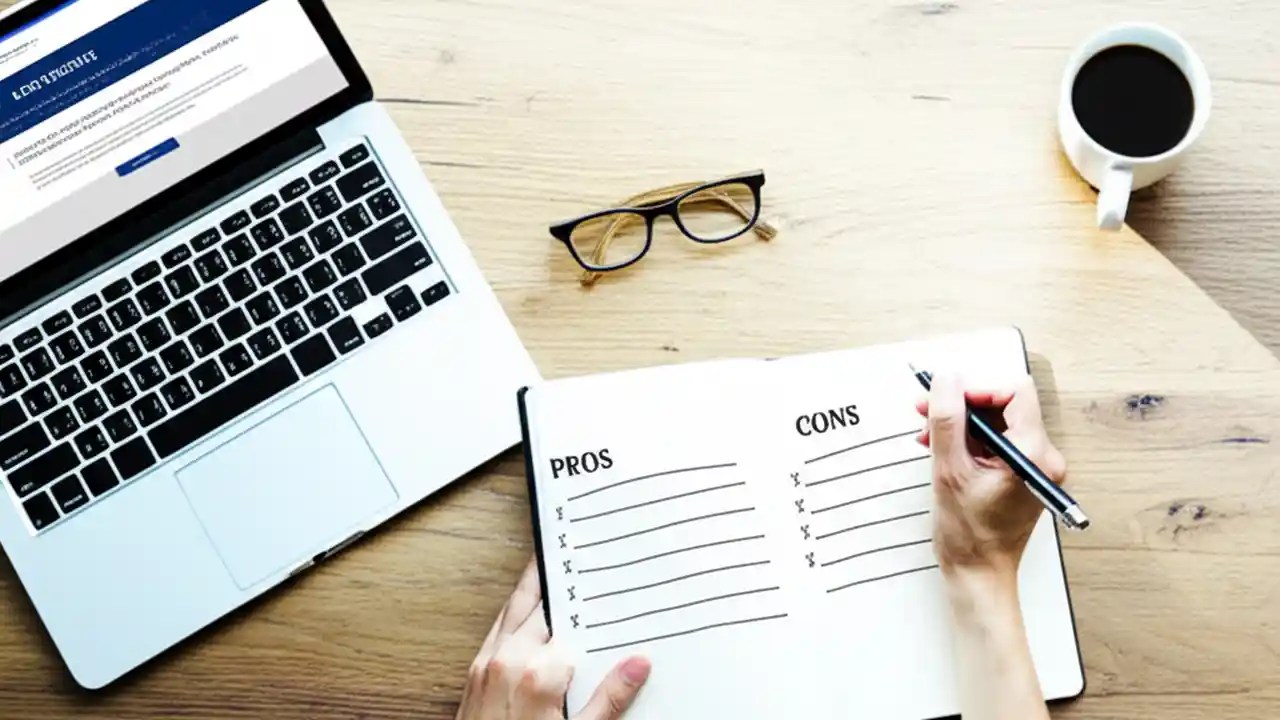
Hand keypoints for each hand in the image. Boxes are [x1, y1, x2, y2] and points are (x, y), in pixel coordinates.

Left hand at [456, 558, 650, 719]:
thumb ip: (610, 698)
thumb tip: (639, 664)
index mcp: (537, 673)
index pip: (575, 623)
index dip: (596, 605)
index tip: (613, 582)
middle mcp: (507, 659)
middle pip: (544, 606)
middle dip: (567, 584)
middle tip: (588, 558)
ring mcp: (486, 663)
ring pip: (516, 608)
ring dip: (536, 585)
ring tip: (555, 561)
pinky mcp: (474, 672)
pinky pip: (498, 625)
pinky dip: (515, 608)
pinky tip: (526, 606)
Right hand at [914, 372, 1066, 576]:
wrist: (978, 572)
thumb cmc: (969, 535)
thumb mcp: (949, 470)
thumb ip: (947, 419)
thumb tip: (947, 380)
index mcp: (1033, 455)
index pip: (1015, 393)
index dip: (977, 388)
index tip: (948, 395)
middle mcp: (1042, 457)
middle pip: (1004, 406)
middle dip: (962, 405)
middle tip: (927, 409)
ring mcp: (1033, 465)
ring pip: (996, 422)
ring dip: (960, 422)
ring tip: (929, 433)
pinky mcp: (1021, 472)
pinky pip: (995, 440)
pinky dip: (968, 439)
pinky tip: (942, 447)